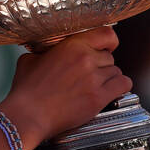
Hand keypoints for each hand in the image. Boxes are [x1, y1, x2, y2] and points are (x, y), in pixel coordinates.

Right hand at [0, 26, 130, 149]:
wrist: (28, 115)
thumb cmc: (26, 91)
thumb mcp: (30, 59)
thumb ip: (46, 51)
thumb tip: (48, 52)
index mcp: (72, 45)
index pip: (106, 34)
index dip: (109, 42)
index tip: (107, 47)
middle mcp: (86, 59)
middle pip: (109, 57)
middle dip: (101, 66)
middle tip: (88, 75)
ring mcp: (94, 78)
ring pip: (116, 71)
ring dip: (108, 78)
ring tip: (94, 86)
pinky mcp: (99, 97)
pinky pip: (123, 85)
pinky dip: (119, 88)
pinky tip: (109, 92)